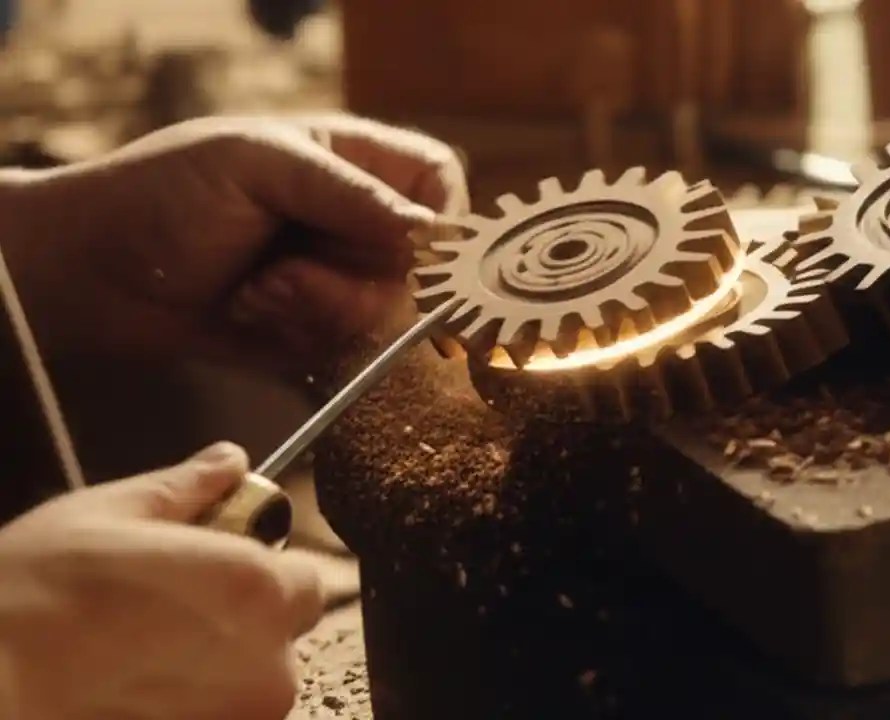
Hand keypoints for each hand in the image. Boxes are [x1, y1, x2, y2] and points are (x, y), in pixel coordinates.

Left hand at [0, 113, 466, 371]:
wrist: (86, 272)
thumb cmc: (161, 194)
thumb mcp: (256, 166)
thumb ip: (349, 193)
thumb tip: (433, 230)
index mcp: (349, 161)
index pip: (437, 180)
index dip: (444, 216)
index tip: (420, 251)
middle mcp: (351, 221)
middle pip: (418, 265)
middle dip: (351, 280)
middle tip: (283, 275)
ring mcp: (333, 279)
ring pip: (382, 316)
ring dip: (315, 311)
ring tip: (253, 295)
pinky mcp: (310, 332)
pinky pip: (344, 351)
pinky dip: (296, 340)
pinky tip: (247, 318)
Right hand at [0, 442, 322, 719]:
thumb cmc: (35, 597)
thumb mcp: (111, 514)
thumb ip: (189, 489)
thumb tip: (229, 462)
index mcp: (255, 587)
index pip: (307, 580)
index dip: (266, 575)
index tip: (221, 573)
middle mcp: (265, 660)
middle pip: (282, 638)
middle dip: (242, 624)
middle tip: (168, 615)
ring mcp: (238, 717)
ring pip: (251, 685)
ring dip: (216, 670)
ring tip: (141, 654)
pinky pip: (219, 716)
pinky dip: (191, 706)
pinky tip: (135, 688)